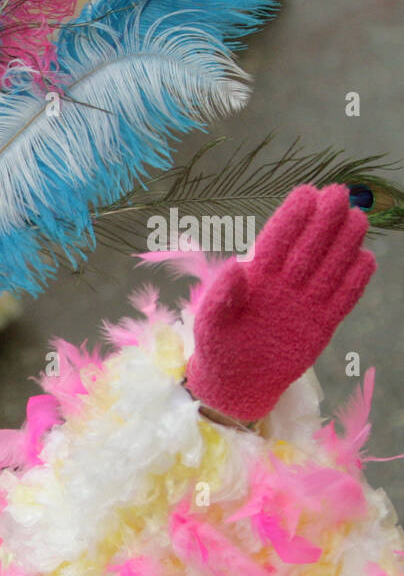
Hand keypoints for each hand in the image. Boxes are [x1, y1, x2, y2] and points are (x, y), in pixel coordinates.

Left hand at [185, 184, 375, 421]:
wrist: (237, 381)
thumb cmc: (218, 346)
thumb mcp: (210, 323)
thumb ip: (222, 296)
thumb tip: (235, 264)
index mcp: (256, 277)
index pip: (277, 241)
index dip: (292, 217)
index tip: (306, 193)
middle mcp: (284, 284)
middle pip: (308, 247)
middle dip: (323, 220)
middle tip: (339, 194)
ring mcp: (305, 302)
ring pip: (329, 266)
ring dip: (344, 242)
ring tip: (357, 217)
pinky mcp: (322, 324)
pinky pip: (342, 298)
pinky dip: (354, 281)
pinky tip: (365, 259)